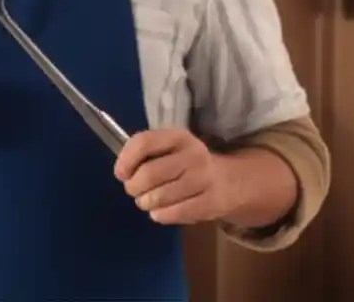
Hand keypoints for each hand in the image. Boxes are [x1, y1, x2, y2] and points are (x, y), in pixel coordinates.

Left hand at [114, 129, 235, 224]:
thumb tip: (122, 172)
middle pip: (149, 174)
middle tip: (134, 190)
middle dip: (134, 186)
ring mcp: (204, 179)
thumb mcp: (171, 149)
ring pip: (159, 197)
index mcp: (179, 137)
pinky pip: (174, 213)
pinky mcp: (212, 203)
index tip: (120, 173)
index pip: (144, 142)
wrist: (232, 181)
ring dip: (145, 203)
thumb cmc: (188, 165)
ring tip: (147, 201)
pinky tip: (160, 211)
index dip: (126, 159)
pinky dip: (160, 215)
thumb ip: (146, 153)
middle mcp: (193, 155)